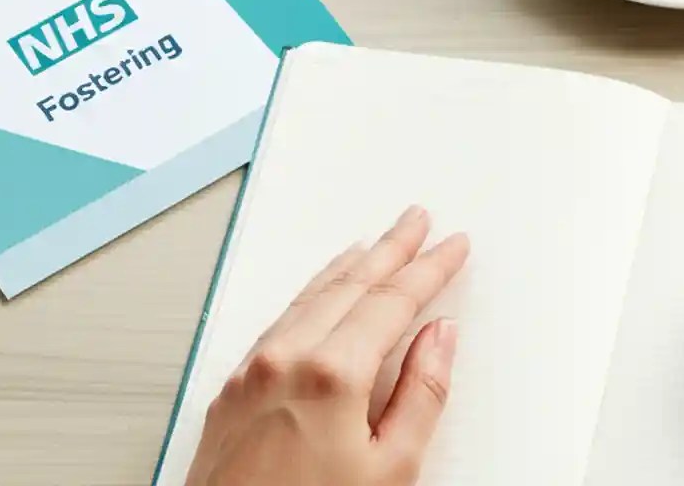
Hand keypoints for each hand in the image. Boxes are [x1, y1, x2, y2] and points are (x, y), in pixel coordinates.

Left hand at [185, 205, 468, 485]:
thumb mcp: (392, 470)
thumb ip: (420, 394)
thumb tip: (438, 338)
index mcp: (331, 374)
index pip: (393, 301)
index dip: (429, 270)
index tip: (452, 248)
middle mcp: (285, 358)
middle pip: (351, 283)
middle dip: (391, 248)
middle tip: (418, 222)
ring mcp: (252, 371)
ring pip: (310, 295)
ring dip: (350, 264)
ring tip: (376, 243)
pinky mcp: (232, 389)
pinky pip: (280, 318)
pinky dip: (311, 293)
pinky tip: (321, 290)